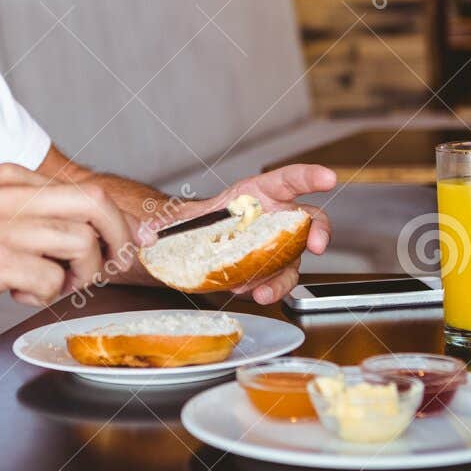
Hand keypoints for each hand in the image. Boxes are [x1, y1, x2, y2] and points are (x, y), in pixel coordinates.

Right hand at [0, 163, 134, 337]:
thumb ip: (38, 217)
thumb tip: (98, 232)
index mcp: (11, 179)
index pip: (86, 190)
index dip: (119, 221)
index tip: (136, 241)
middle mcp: (10, 194)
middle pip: (95, 204)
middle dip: (117, 239)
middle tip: (112, 266)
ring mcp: (3, 224)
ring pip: (81, 243)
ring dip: (76, 275)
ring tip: (47, 284)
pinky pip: (52, 278)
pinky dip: (44, 294)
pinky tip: (17, 293)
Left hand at [137, 163, 336, 304]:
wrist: (188, 249)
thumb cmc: (191, 225)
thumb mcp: (174, 219)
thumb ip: (158, 225)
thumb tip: (143, 235)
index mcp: (256, 194)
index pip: (288, 179)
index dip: (310, 176)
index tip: (327, 178)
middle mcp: (272, 217)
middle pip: (309, 220)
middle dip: (319, 231)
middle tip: (316, 244)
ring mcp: (275, 245)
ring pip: (294, 258)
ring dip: (285, 276)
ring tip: (264, 291)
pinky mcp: (269, 270)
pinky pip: (278, 280)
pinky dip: (270, 289)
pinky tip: (253, 294)